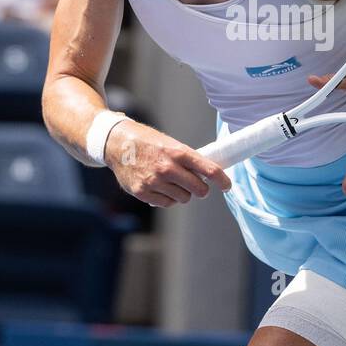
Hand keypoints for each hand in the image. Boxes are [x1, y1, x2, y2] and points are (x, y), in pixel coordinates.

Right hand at [106, 119, 231, 206]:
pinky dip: (167, 198)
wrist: (117, 144)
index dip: (222, 180)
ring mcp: (154, 181)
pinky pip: (167, 203)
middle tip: (197, 186)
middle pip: (199, 189)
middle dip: (201, 189)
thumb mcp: (170, 143)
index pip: (208, 169)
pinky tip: (160, 187)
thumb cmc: (148, 142)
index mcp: (178, 152)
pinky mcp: (143, 192)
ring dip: (182, 193)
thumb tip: (209, 174)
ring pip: (183, 198)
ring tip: (172, 182)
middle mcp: (167, 167)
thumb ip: (188, 159)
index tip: (227, 186)